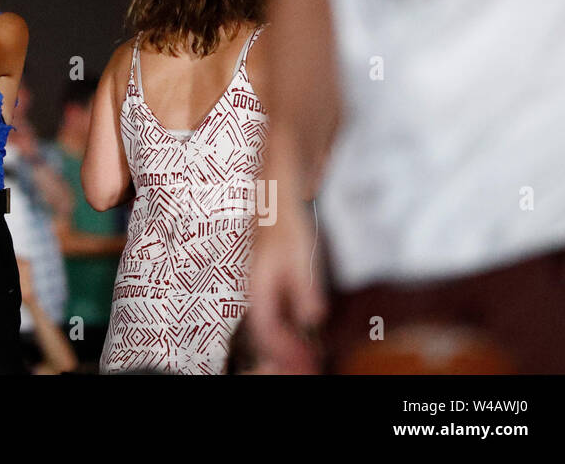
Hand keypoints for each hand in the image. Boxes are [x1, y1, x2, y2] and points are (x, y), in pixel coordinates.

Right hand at [246, 196, 326, 372]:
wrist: (274, 196)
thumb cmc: (285, 223)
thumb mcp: (299, 256)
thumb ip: (304, 289)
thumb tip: (312, 319)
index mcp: (256, 285)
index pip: (266, 329)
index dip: (284, 351)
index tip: (305, 364)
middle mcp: (253, 289)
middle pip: (264, 332)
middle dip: (284, 354)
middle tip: (308, 367)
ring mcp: (258, 285)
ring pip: (268, 323)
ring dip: (286, 343)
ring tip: (307, 356)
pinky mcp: (267, 281)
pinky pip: (273, 312)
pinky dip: (287, 328)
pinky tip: (303, 330)